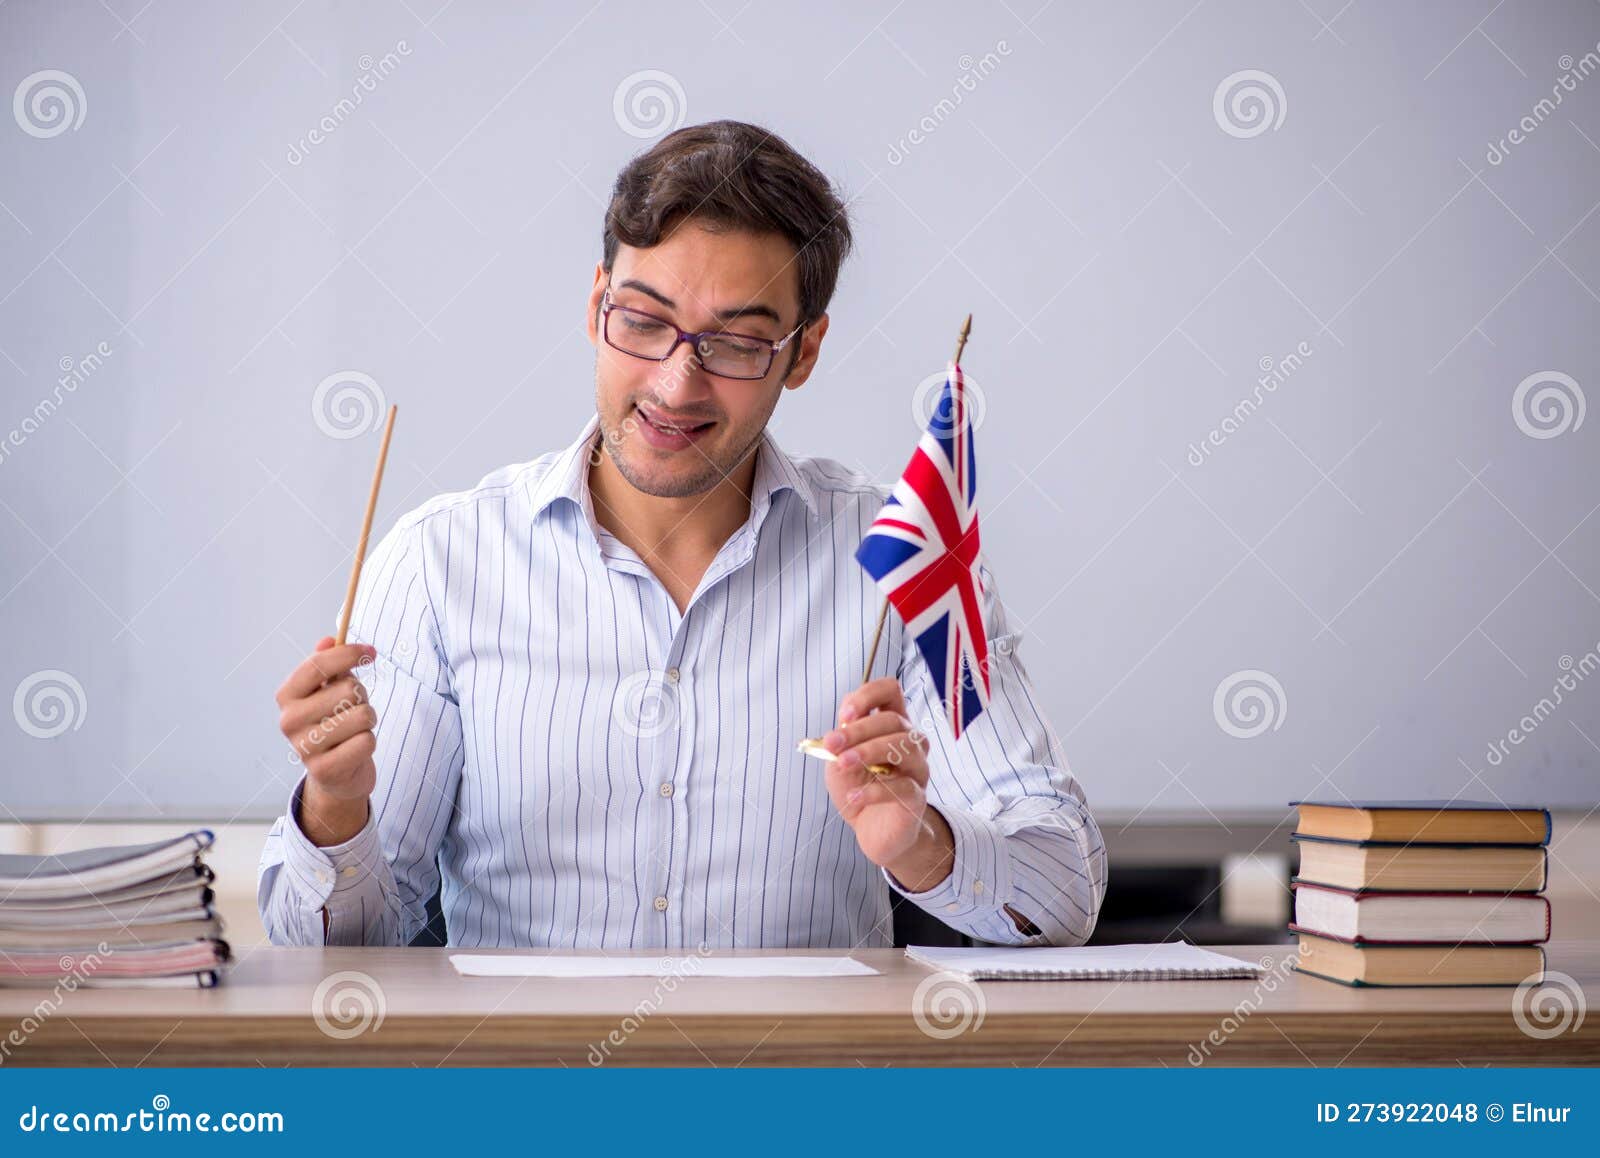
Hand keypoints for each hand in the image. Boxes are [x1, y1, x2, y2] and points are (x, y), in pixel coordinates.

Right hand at [275, 636, 378, 846]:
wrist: (337, 775)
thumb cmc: (335, 723)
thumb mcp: (329, 690)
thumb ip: (328, 664)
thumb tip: (329, 639)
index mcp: (287, 696)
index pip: (318, 665)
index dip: (348, 654)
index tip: (371, 652)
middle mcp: (289, 720)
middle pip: (348, 689)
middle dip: (362, 696)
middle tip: (353, 710)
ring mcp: (304, 747)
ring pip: (363, 715)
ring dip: (368, 721)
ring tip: (355, 730)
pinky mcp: (324, 770)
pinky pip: (367, 741)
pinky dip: (368, 743)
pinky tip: (354, 751)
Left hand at [820, 678, 953, 890]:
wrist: (872, 829)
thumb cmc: (858, 787)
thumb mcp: (839, 758)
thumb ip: (841, 739)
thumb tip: (842, 725)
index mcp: (891, 724)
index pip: (890, 690)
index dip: (868, 696)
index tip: (844, 715)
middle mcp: (910, 741)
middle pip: (893, 719)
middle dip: (857, 730)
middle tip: (832, 745)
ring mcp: (917, 768)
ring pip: (903, 746)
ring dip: (867, 752)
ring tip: (842, 765)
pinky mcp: (917, 797)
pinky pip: (902, 787)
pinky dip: (873, 792)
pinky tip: (853, 798)